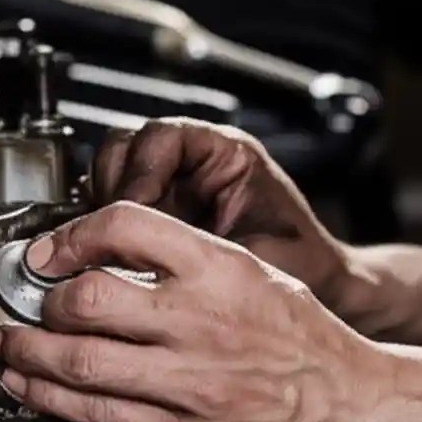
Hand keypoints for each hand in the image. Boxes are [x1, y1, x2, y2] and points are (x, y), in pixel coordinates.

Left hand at [0, 202, 394, 421]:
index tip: (48, 249)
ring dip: (27, 352)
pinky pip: (100, 414)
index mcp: (220, 269)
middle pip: (89, 299)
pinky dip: (52, 397)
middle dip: (40, 300)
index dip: (72, 234)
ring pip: (82, 363)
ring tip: (3, 342)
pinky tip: (30, 384)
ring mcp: (190, 383)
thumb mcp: (253, 271)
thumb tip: (107, 252)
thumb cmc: (304, 338)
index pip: (127, 226)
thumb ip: (183, 259)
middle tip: (22, 299)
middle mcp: (201, 322)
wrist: (354, 406)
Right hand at [92, 117, 349, 303]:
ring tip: (108, 242)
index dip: (140, 174)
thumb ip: (202, 249)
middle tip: (110, 228)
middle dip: (111, 187)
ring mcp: (170, 185)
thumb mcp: (255, 254)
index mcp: (225, 153)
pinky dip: (105, 224)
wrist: (320, 283)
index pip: (161, 138)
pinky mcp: (156, 212)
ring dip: (102, 204)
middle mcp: (193, 161)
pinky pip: (113, 205)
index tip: (132, 210)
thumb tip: (145, 253)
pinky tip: (110, 253)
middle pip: (125, 148)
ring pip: (110, 172)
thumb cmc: (302, 263)